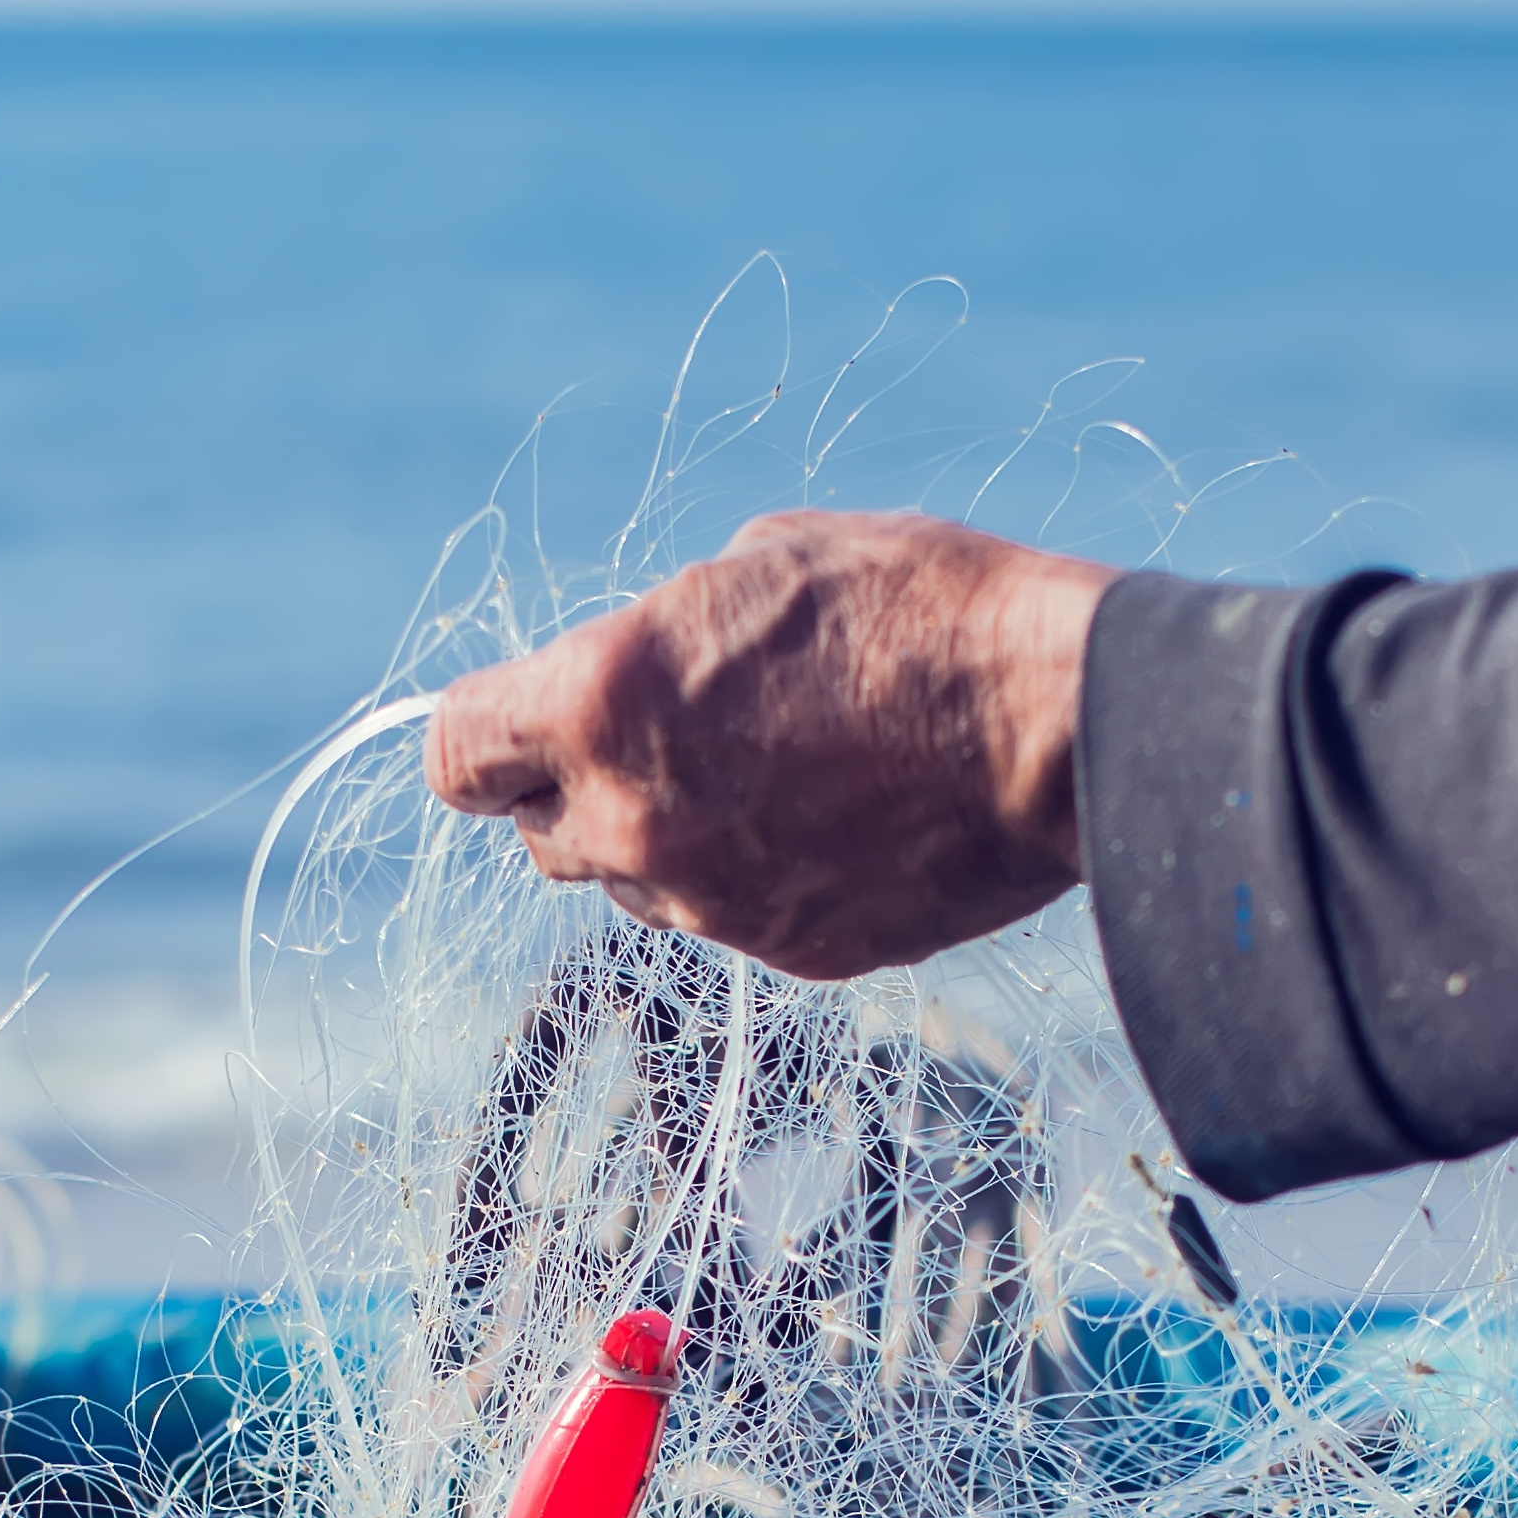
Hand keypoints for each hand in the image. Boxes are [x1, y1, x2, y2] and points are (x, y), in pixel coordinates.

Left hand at [426, 511, 1114, 981]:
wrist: (1062, 725)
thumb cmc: (920, 610)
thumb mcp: (763, 563)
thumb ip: (660, 637)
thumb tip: (634, 676)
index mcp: (602, 703)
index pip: (456, 755)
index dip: (484, 736)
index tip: (518, 720)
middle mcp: (637, 821)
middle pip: (541, 833)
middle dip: (582, 786)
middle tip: (669, 731)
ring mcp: (714, 902)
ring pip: (636, 884)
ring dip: (667, 834)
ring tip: (774, 767)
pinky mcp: (791, 953)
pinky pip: (730, 916)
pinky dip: (756, 873)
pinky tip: (840, 815)